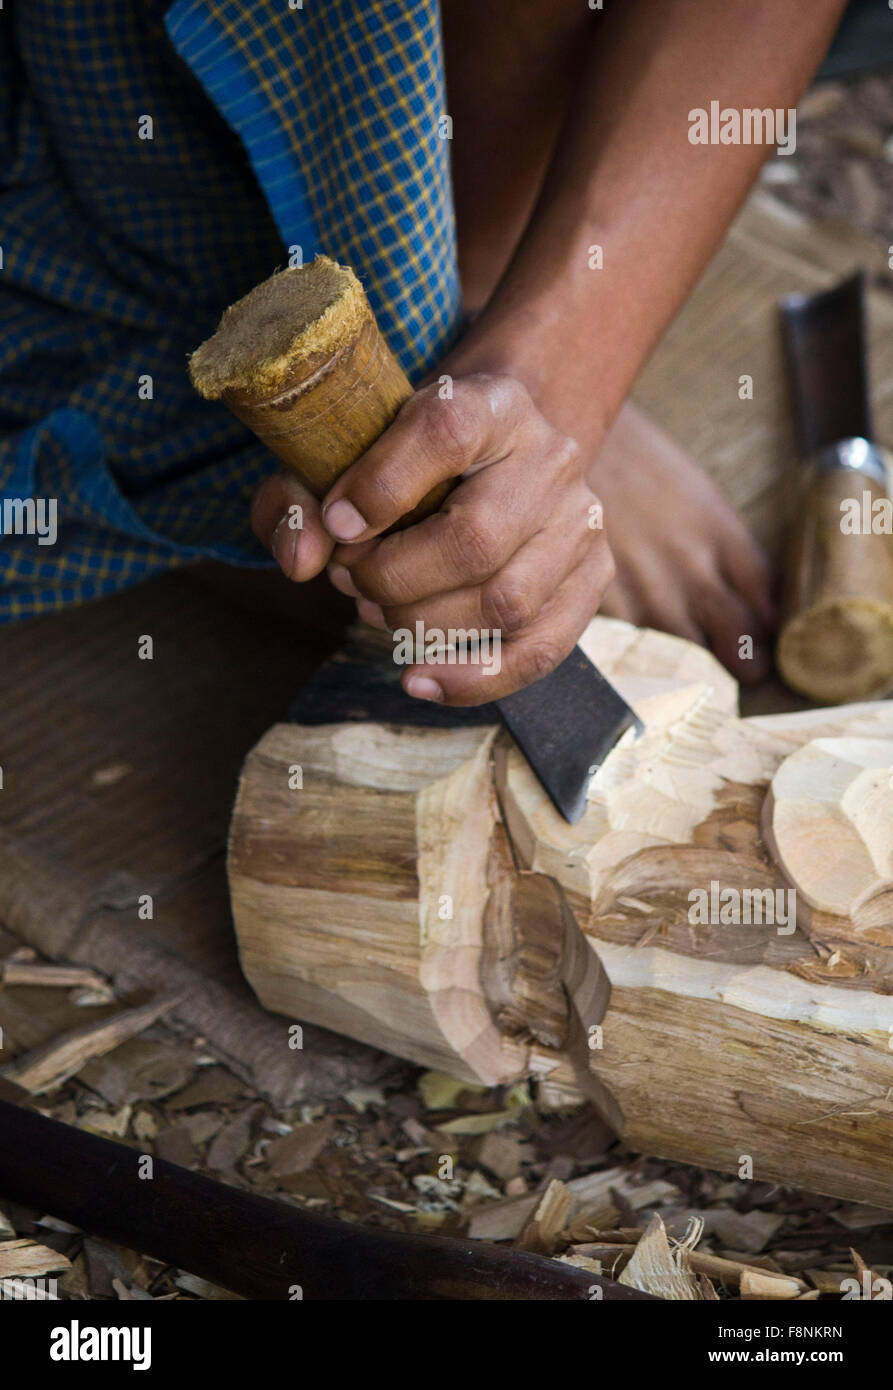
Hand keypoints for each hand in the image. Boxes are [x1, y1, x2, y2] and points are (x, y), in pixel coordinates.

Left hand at [309, 374, 611, 702]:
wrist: (496, 451)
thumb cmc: (409, 458)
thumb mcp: (347, 452)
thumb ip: (301, 494)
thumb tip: (302, 560)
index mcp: (490, 404)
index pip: (445, 433)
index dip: (381, 486)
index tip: (337, 523)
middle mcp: (549, 458)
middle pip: (475, 540)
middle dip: (393, 579)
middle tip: (351, 579)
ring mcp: (580, 521)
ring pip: (507, 602)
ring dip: (424, 626)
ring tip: (381, 612)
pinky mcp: (592, 576)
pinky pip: (541, 650)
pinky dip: (475, 679)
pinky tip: (420, 680)